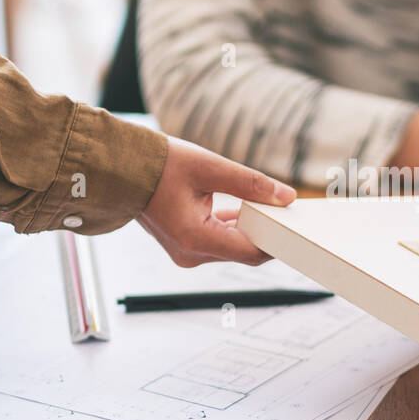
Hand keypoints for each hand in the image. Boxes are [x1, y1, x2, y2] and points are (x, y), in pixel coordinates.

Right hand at [136, 137, 294, 266]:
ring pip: (231, 246)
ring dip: (249, 227)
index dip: (278, 241)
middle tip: (287, 210)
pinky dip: (233, 226)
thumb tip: (286, 196)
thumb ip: (251, 183)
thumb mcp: (210, 168)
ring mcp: (186, 252)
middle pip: (243, 251)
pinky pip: (217, 241)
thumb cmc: (159, 166)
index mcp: (195, 238)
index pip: (251, 252)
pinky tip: (245, 208)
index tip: (296, 225)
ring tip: (268, 205)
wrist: (122, 169)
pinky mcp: (184, 245)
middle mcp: (190, 253)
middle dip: (266, 231)